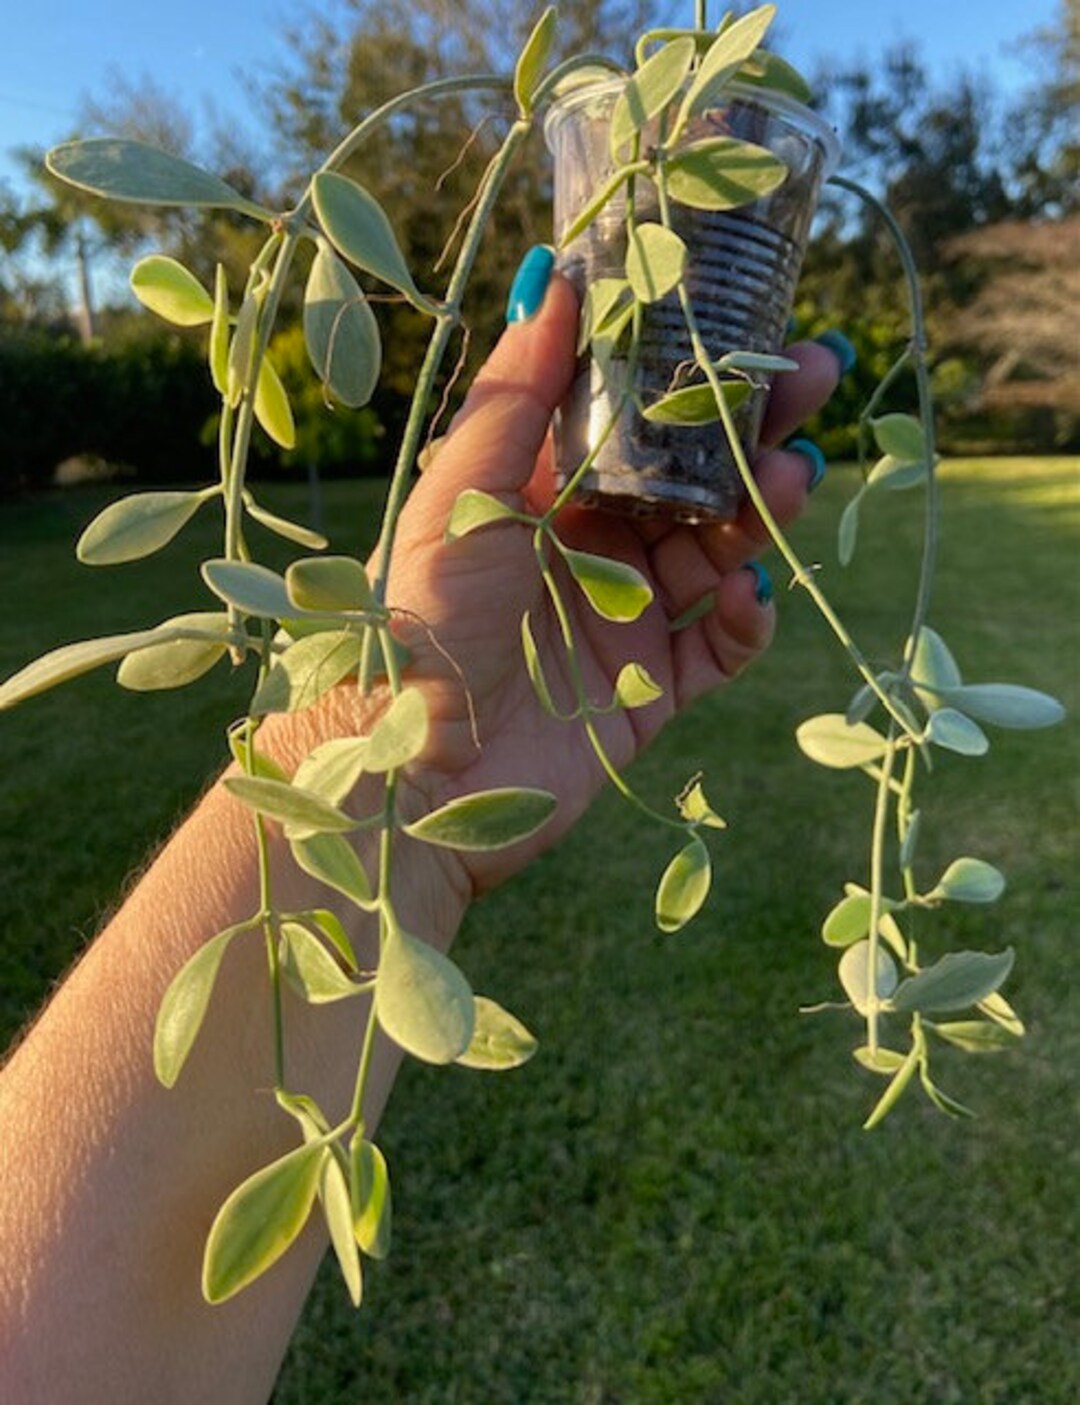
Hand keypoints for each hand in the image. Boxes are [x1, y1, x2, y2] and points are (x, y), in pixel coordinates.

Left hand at [347, 274, 840, 891]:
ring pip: (720, 549)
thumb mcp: (462, 493)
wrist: (418, 771)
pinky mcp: (653, 689)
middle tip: (818, 376)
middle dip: (754, 425)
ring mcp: (628, 618)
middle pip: (693, 474)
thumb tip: (554, 277)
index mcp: (544, 492)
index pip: (634, 416)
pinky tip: (751, 588)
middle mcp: (592, 548)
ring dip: (761, 509)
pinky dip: (748, 615)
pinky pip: (723, 643)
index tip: (743, 316)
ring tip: (791, 476)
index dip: (688, 368)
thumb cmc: (424, 621)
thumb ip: (514, 394)